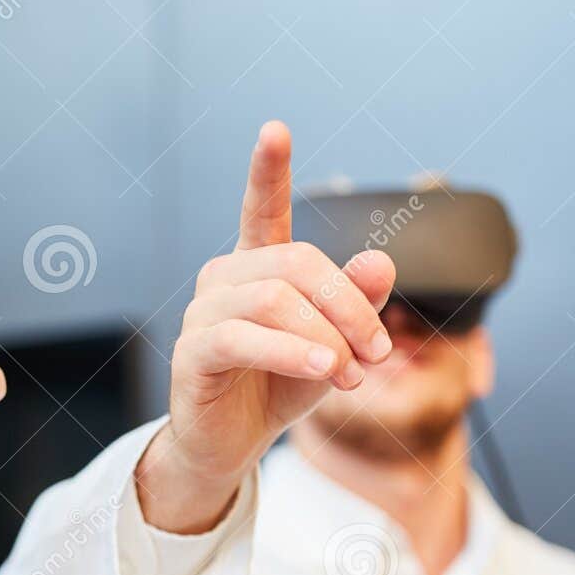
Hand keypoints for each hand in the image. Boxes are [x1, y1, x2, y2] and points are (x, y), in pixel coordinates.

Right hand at [135, 121, 395, 533]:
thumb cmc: (280, 386)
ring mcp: (204, 312)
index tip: (275, 130)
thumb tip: (380, 262)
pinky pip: (244, 337)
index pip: (261, 208)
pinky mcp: (194, 351)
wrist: (234, 443)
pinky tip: (322, 369)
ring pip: (275, 299)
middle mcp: (225, 279)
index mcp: (258, 267)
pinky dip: (291, 352)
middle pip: (296, 262)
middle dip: (348, 305)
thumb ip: (357, 302)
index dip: (267, 170)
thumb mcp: (336, 345)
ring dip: (327, 338)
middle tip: (377, 353)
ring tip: (349, 376)